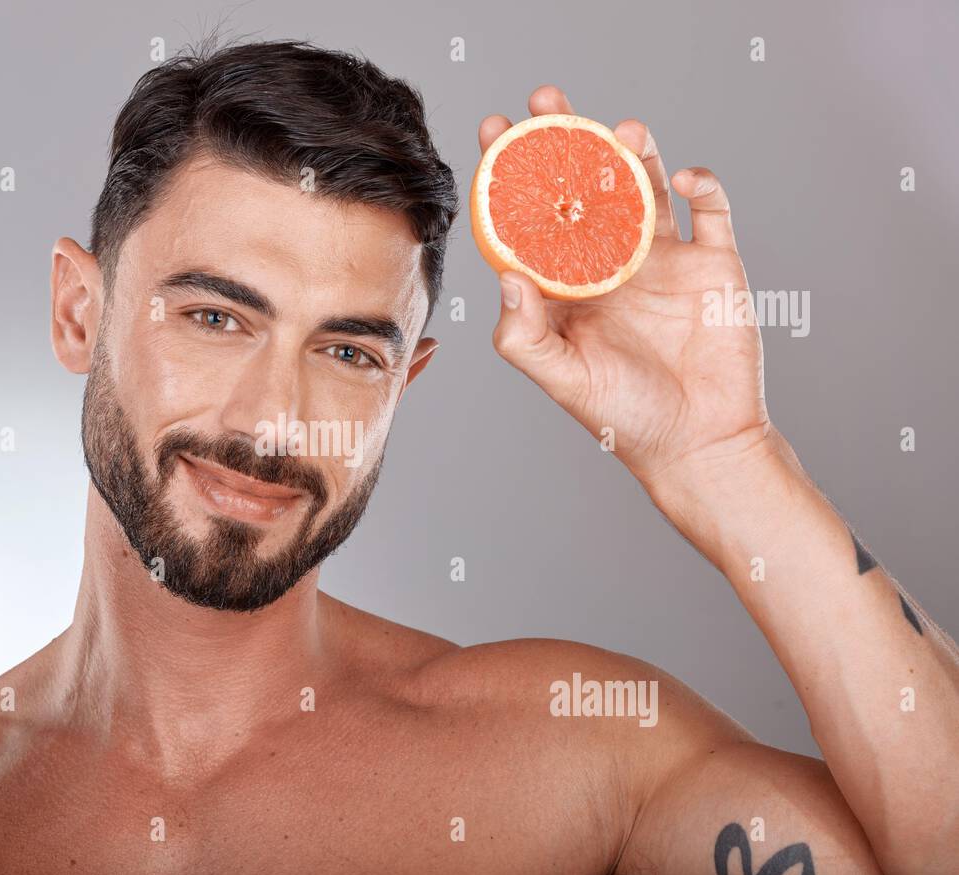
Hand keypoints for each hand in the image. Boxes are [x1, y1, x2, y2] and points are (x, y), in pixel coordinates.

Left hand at [481, 85, 774, 490]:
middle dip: (564, 140)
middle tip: (547, 100)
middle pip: (584, 186)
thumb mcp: (562, 379)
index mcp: (566, 287)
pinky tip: (680, 179)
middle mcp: (609, 265)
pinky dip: (700, 184)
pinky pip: (710, 209)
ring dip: (631, 152)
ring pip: (644, 186)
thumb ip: (524, 335)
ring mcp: (662, 260)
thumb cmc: (625, 417)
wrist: (700, 442)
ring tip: (618, 129)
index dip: (509, 174)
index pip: (531, 218)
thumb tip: (507, 274)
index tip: (492, 131)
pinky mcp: (712, 263)